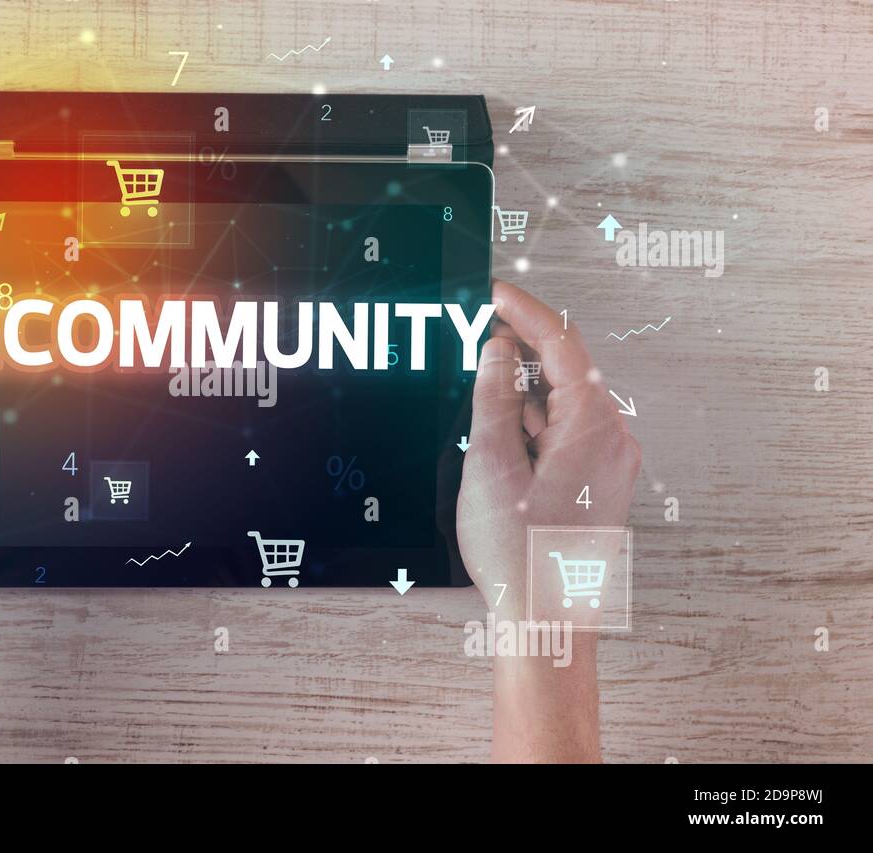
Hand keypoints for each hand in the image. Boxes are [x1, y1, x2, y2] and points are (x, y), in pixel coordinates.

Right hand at [458, 279, 640, 617]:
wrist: (546, 620)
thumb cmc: (520, 554)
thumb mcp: (491, 465)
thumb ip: (493, 398)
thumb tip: (496, 350)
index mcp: (592, 427)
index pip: (563, 344)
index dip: (526, 311)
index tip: (495, 291)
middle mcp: (613, 439)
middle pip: (569, 369)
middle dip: (524, 344)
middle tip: (480, 326)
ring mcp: (610, 463)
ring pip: (568, 401)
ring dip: (527, 384)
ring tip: (483, 377)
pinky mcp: (599, 484)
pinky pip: (570, 430)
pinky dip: (537, 417)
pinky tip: (504, 423)